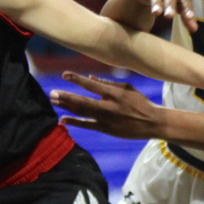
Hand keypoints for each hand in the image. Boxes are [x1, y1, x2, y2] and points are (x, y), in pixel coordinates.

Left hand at [50, 72, 165, 138]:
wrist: (152, 122)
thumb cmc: (139, 102)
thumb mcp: (127, 88)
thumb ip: (108, 84)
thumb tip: (90, 79)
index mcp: (114, 94)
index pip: (92, 86)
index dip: (77, 80)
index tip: (64, 75)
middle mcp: (109, 106)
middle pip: (83, 101)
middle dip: (66, 97)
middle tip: (52, 93)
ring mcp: (106, 119)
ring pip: (83, 113)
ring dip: (67, 107)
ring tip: (54, 101)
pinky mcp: (106, 129)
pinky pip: (87, 125)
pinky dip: (74, 122)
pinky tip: (63, 119)